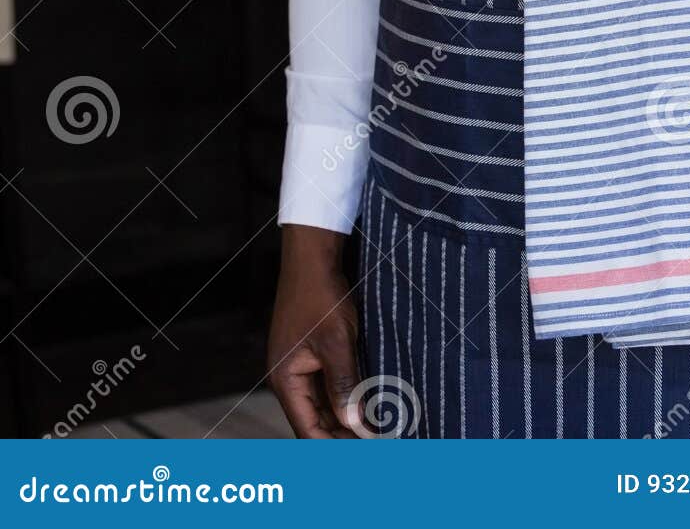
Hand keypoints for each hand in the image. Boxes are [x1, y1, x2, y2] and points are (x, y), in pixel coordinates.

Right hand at [268, 226, 361, 437]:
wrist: (313, 257)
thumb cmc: (321, 295)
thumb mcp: (336, 341)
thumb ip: (344, 384)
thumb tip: (354, 425)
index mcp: (286, 380)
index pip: (308, 430)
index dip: (334, 447)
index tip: (363, 457)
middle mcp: (289, 378)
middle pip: (315, 421)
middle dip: (343, 436)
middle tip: (375, 448)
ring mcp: (300, 366)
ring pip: (324, 404)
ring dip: (347, 418)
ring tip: (376, 433)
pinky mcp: (312, 354)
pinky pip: (328, 386)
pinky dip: (346, 397)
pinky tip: (367, 405)